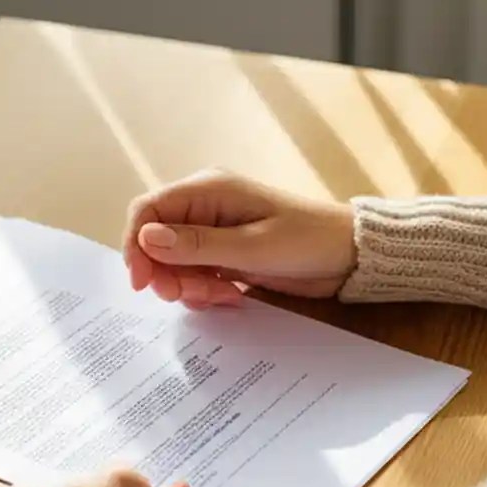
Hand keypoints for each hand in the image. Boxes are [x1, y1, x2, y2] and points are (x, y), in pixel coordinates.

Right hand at [124, 168, 356, 308]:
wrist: (348, 256)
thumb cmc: (307, 241)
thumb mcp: (252, 247)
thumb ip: (197, 245)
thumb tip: (146, 237)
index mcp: (208, 190)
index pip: (148, 210)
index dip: (137, 245)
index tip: (143, 282)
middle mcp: (205, 208)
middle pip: (156, 240)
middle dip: (166, 273)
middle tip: (189, 296)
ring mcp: (214, 232)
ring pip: (174, 262)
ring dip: (187, 285)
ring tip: (220, 295)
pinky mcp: (225, 254)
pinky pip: (195, 273)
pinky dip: (203, 289)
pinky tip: (228, 295)